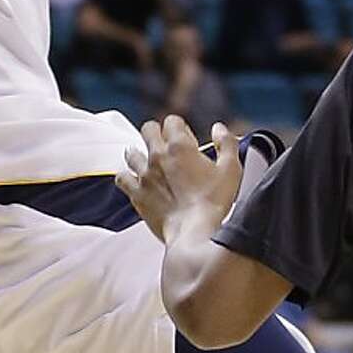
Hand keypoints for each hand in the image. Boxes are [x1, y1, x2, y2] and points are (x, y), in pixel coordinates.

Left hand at [116, 117, 241, 242]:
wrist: (195, 232)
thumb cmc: (214, 202)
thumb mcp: (230, 169)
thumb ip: (227, 144)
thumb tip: (219, 129)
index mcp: (180, 146)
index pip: (172, 121)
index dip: (180, 127)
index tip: (186, 139)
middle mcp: (158, 156)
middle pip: (148, 130)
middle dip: (156, 133)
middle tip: (166, 146)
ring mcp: (144, 175)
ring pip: (131, 152)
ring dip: (139, 153)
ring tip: (148, 161)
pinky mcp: (136, 194)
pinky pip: (122, 178)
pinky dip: (126, 177)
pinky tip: (133, 181)